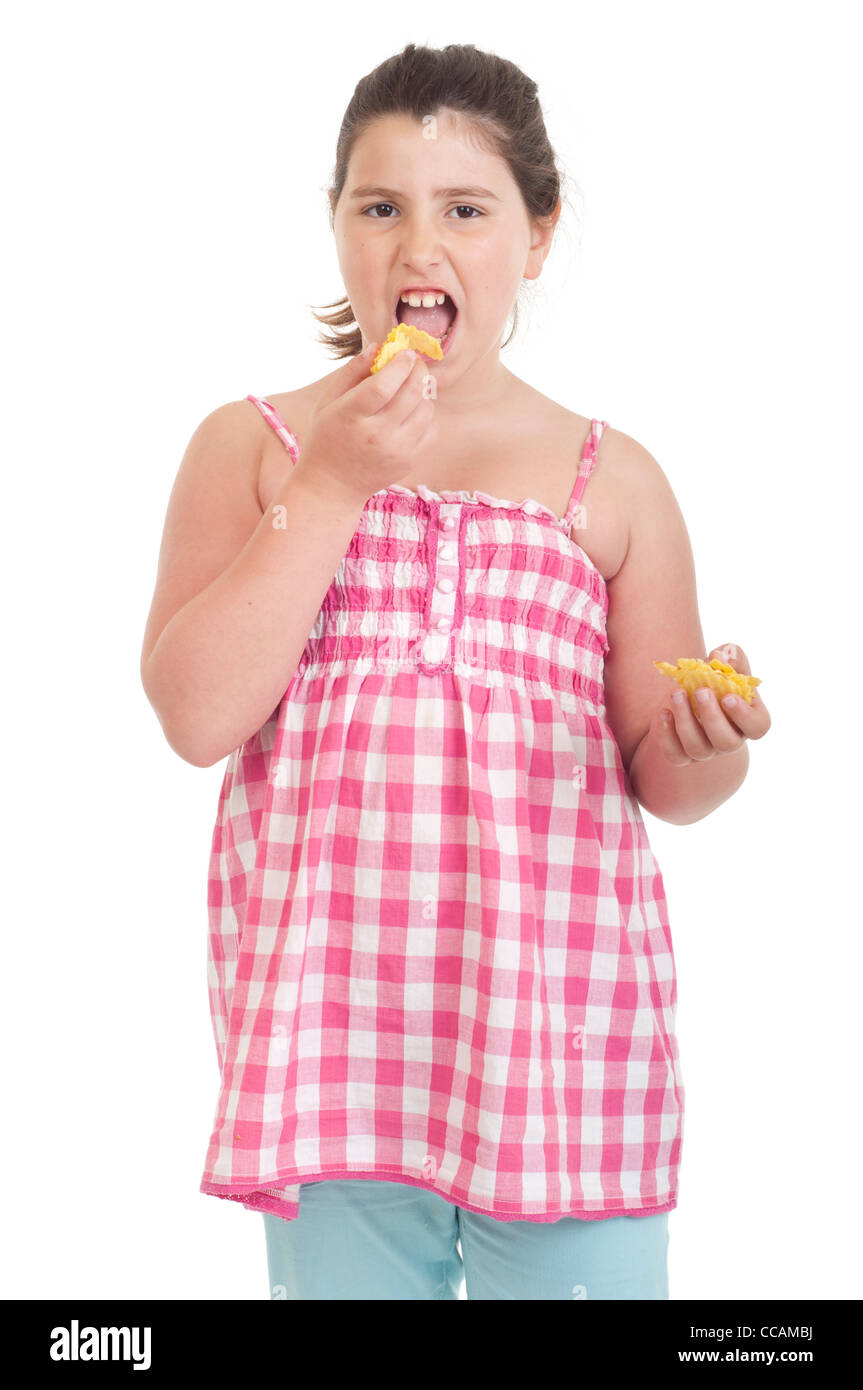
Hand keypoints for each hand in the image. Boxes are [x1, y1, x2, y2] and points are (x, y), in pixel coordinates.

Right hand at [293, 343, 437, 504]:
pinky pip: (432, 430)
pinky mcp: (409, 462)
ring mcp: (396, 451)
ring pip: (426, 410)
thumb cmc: (327, 438)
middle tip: (414, 363)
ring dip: (423, 393)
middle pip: (412, 394)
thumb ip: (351, 373)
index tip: (406, 352)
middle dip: (419, 370)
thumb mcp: (327, 403)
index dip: (400, 364)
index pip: (384, 385)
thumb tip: (377, 347)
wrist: (332, 486)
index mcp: (351, 416)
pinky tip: (412, 412)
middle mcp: (377, 435)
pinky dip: (427, 415)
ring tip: (410, 389)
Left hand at [657, 643, 770, 765]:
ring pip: (699, 749)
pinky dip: (667, 736)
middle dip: (712, 717)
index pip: (757, 726)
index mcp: (749, 719)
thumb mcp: (729, 663)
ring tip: (676, 693)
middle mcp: (731, 739)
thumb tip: (719, 656)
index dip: (744, 715)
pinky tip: (663, 712)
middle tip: (700, 691)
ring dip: (686, 721)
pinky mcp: (683, 755)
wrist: (691, 695)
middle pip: (727, 742)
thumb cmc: (717, 679)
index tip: (728, 696)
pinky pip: (675, 755)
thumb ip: (731, 655)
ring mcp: (707, 750)